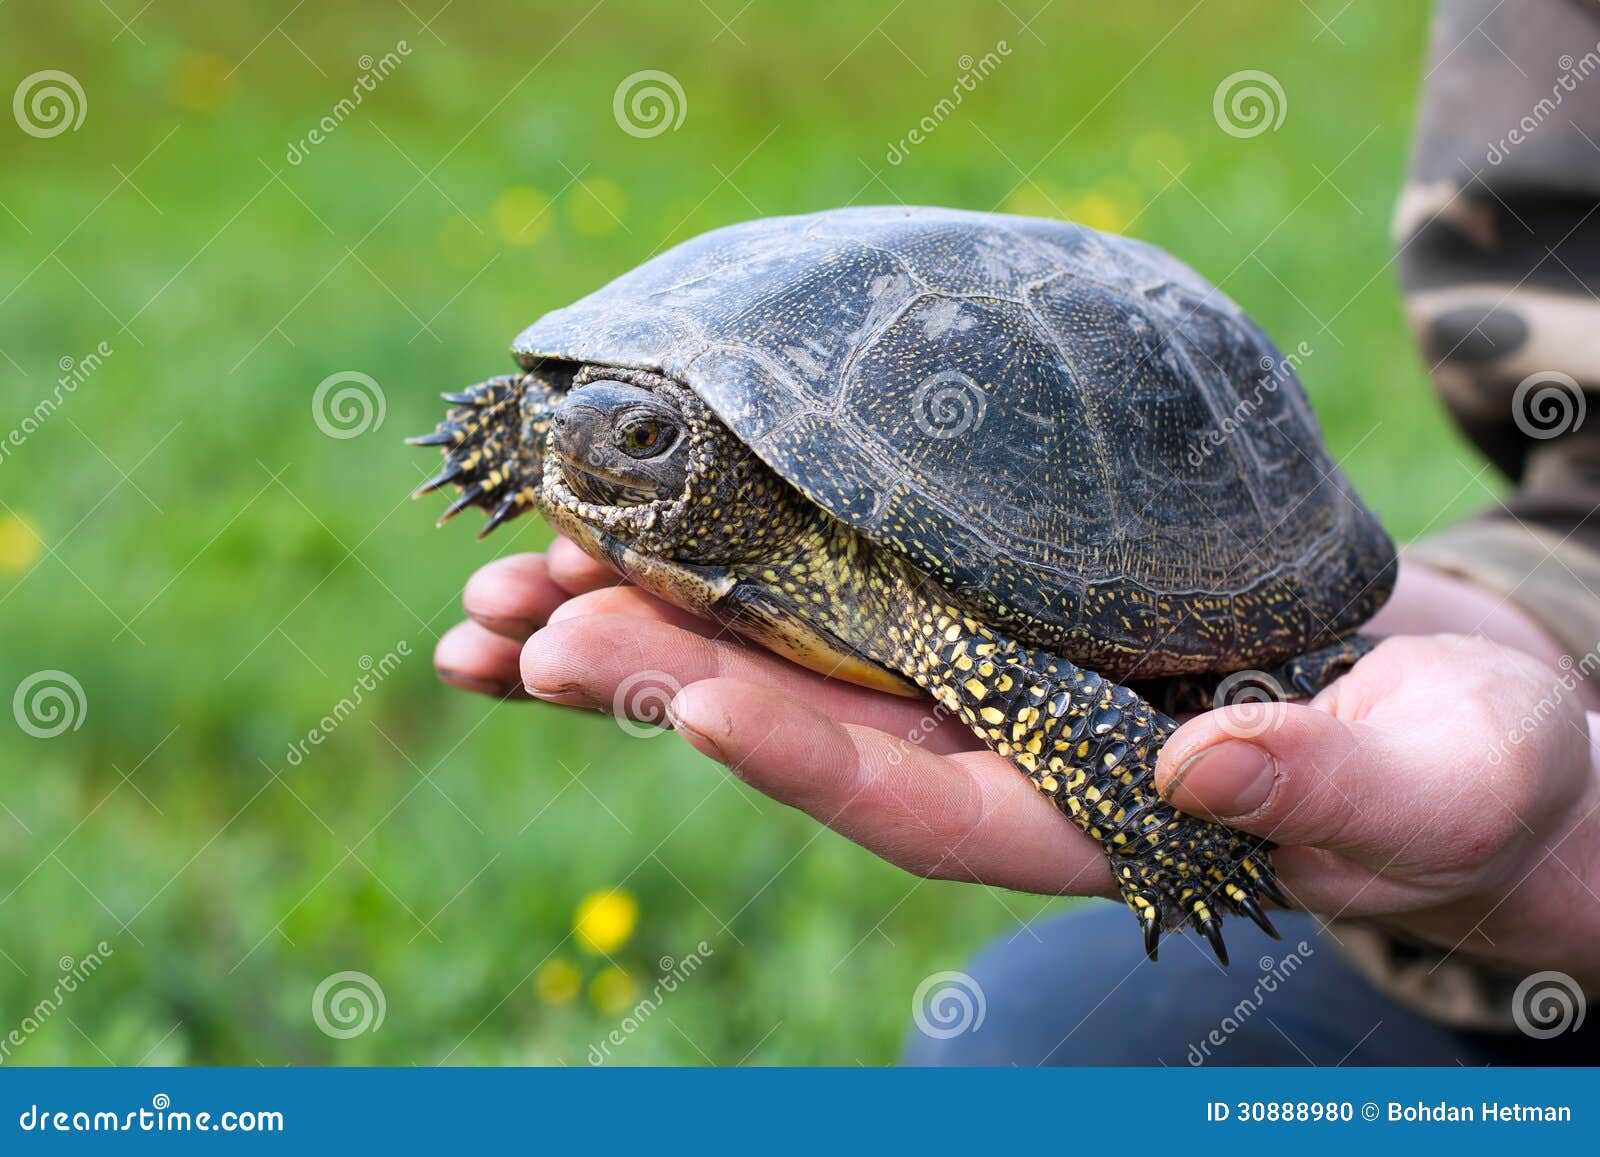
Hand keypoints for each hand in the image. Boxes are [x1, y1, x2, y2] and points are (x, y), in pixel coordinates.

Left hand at [437, 541, 1599, 981]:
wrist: (1418, 704)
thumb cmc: (1441, 756)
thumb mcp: (1425, 774)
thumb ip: (1329, 785)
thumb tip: (1212, 771)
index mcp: (1079, 811)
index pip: (921, 802)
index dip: (807, 756)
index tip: (695, 697)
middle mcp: (996, 751)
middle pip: (807, 725)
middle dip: (661, 683)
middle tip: (521, 634)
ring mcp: (972, 680)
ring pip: (786, 654)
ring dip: (644, 623)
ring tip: (512, 589)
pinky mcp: (968, 607)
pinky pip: (826, 581)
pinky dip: (722, 556)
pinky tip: (621, 523)